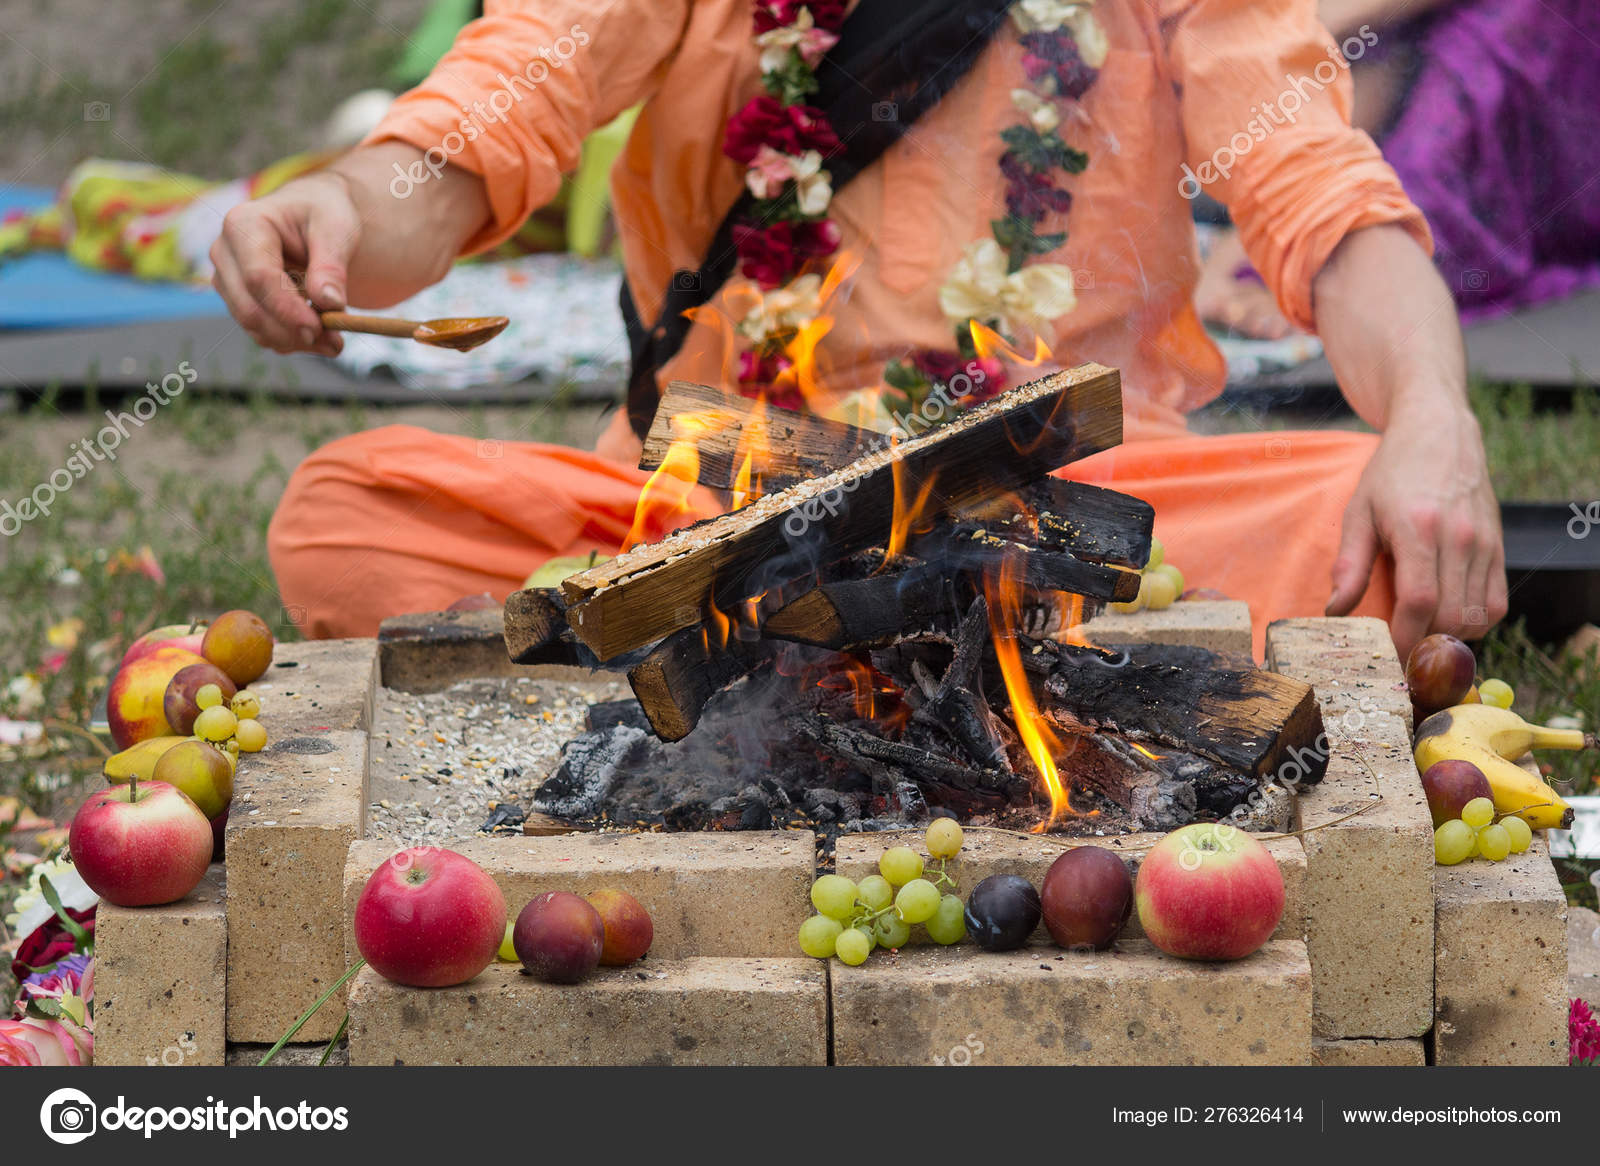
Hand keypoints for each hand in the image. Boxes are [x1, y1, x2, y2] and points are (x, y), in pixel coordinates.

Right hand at [210, 142, 488, 354]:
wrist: (346, 214)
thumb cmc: (346, 209)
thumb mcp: (344, 224)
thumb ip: (333, 262)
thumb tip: (326, 303)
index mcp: (246, 225)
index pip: (256, 280)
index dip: (287, 311)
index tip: (323, 330)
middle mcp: (229, 253)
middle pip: (248, 310)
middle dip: (292, 332)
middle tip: (337, 342)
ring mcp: (237, 279)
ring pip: (256, 327)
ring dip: (297, 342)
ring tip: (338, 340)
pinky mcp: (253, 300)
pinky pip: (268, 333)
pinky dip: (296, 342)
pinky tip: (327, 336)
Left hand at [1326, 401, 1506, 659]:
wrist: (1439, 432)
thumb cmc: (1392, 472)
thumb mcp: (1359, 511)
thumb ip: (1350, 564)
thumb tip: (1335, 610)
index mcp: (1419, 529)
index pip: (1419, 602)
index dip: (1403, 637)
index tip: (1386, 655)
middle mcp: (1459, 538)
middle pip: (1451, 616)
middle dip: (1424, 643)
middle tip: (1399, 650)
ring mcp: (1485, 543)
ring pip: (1478, 616)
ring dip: (1449, 636)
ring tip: (1421, 633)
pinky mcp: (1500, 547)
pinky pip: (1497, 604)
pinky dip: (1475, 623)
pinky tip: (1449, 619)